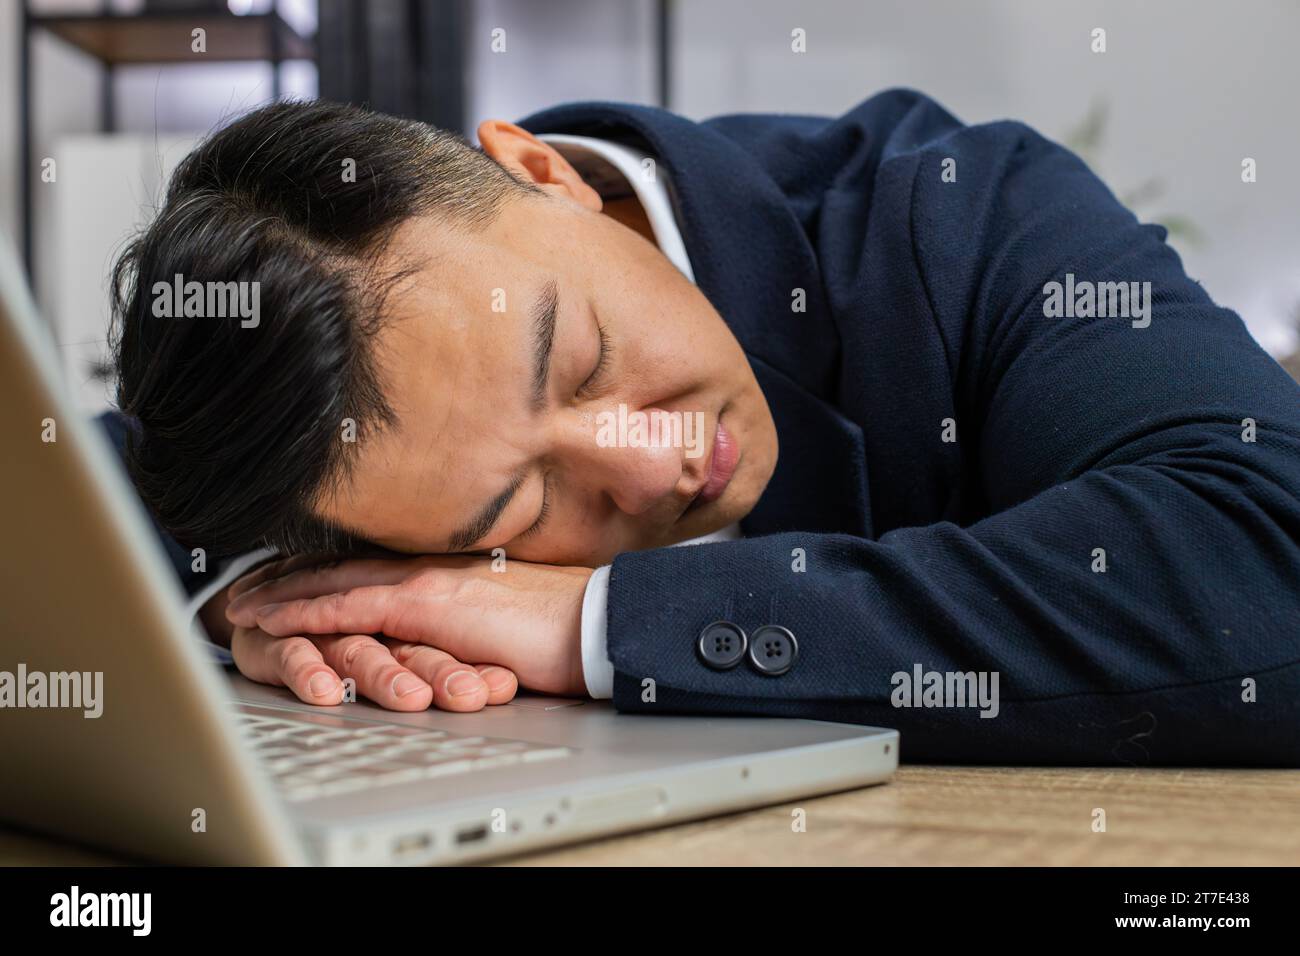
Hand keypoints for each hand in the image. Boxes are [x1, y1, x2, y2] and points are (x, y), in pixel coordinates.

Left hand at [225, 554, 591, 697]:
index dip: (328, 572)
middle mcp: (430, 566)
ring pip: (332, 582)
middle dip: (291, 577)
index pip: (374, 568)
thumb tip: (454, 637)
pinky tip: (269, 619)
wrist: (595, 623)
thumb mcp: (506, 621)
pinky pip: (345, 606)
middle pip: (343, 567)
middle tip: (247, 585)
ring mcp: (424, 580)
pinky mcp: (423, 604)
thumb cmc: (564, 628)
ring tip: (239, 604)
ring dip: (281, 593)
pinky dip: (300, 610)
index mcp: (450, 570)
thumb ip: (469, 621)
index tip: (293, 576)